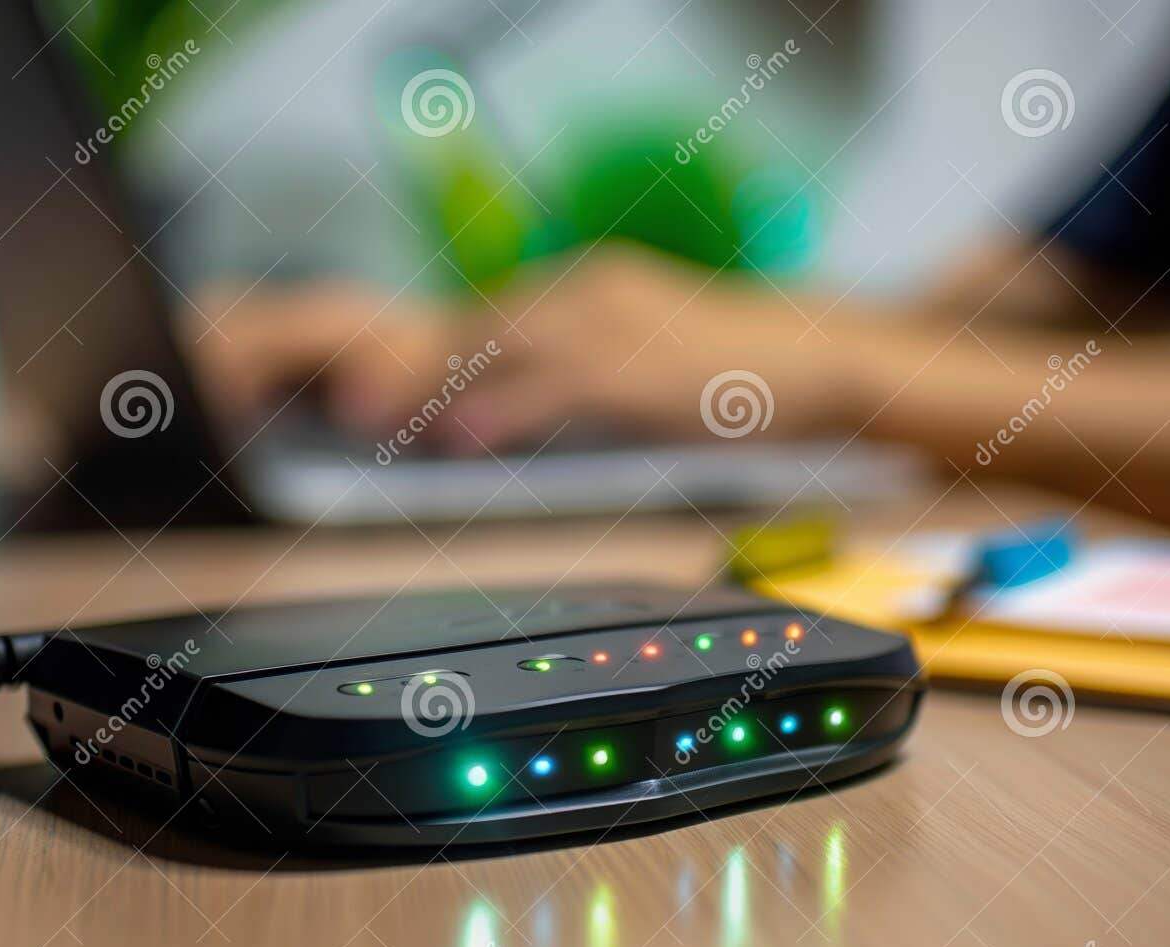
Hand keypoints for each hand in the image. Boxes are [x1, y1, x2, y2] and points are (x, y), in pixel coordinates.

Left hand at [188, 243, 854, 454]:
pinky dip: (498, 408)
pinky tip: (460, 436)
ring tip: (375, 419)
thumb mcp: (643, 357)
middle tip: (347, 403)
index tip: (371, 382)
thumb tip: (503, 414)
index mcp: (586, 287)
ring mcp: (614, 325)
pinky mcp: (640, 368)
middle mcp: (588, 292)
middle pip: (475, 323)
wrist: (821, 358)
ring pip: (500, 347)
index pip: (484, 314)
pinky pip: (552, 385)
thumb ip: (574, 374)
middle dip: (405, 364)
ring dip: (432, 384)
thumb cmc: (735, 368)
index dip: (421, 349)